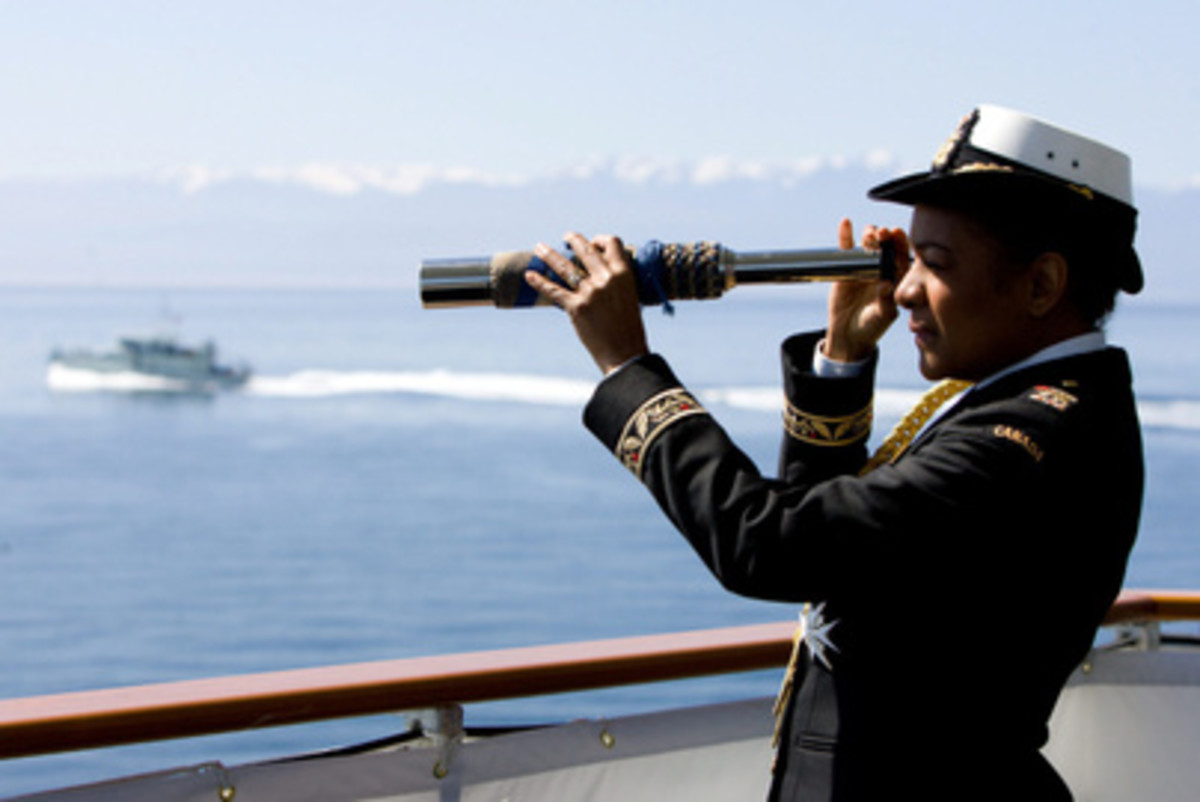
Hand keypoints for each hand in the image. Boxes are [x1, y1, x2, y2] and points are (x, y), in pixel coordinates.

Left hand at [524, 232, 649, 374]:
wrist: (625, 353)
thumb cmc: (629, 328)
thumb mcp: (630, 296)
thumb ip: (616, 281)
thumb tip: (600, 272)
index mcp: (624, 274)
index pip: (612, 244)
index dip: (600, 240)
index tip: (593, 243)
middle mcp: (606, 279)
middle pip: (585, 249)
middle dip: (573, 239)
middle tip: (565, 237)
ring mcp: (590, 292)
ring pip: (565, 266)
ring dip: (549, 254)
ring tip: (539, 248)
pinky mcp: (576, 307)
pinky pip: (554, 290)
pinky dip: (539, 281)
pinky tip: (529, 275)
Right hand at [823, 218, 907, 362]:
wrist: (848, 334)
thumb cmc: (871, 327)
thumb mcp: (883, 316)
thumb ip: (886, 301)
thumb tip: (885, 284)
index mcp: (897, 277)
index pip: (902, 256)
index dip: (901, 244)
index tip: (898, 234)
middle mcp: (883, 268)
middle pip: (886, 245)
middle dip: (886, 236)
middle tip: (883, 232)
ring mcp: (865, 266)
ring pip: (869, 243)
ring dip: (870, 234)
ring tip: (869, 233)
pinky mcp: (847, 267)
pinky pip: (847, 249)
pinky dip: (845, 235)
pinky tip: (845, 223)